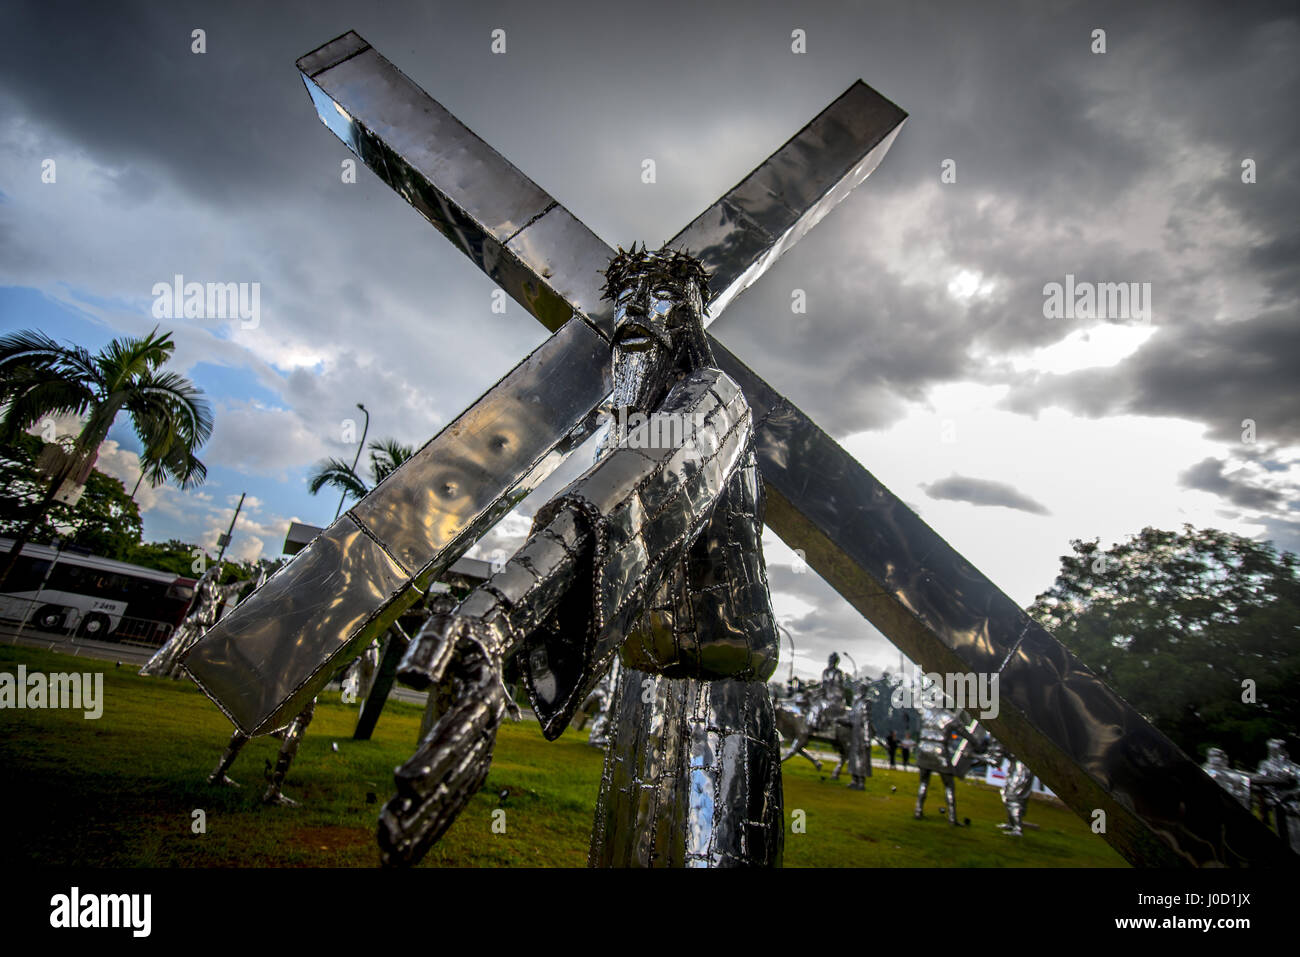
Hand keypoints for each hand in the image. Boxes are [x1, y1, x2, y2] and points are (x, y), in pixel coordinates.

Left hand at [379, 632, 509, 866]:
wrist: (491, 644)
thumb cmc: (462, 636)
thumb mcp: (449, 627)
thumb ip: (432, 648)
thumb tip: (412, 676)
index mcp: (482, 698)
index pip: (455, 733)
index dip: (432, 759)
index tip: (402, 782)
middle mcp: (487, 730)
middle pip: (455, 774)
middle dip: (422, 806)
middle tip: (387, 831)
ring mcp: (482, 750)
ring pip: (455, 794)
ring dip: (425, 825)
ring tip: (390, 854)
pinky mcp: (473, 762)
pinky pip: (457, 799)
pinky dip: (435, 824)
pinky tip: (409, 849)